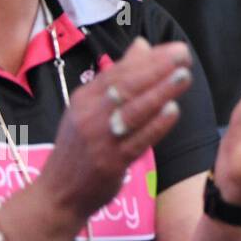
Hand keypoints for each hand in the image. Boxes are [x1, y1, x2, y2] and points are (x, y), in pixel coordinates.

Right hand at [40, 38, 191, 220]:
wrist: (56, 195)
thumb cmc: (80, 147)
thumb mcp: (91, 108)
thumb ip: (118, 78)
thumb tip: (142, 45)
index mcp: (85, 98)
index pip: (119, 71)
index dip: (149, 58)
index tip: (176, 48)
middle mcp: (89, 115)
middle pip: (126, 86)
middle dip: (157, 68)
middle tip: (183, 55)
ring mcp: (98, 139)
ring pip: (133, 111)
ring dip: (161, 92)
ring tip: (184, 76)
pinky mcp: (109, 163)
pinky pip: (137, 140)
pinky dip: (157, 125)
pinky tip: (174, 111)